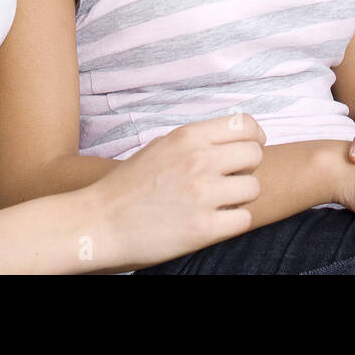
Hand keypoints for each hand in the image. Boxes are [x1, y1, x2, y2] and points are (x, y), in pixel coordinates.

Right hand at [90, 113, 264, 268]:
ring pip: (253, 188)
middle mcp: (198, 160)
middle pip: (255, 155)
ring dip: (240, 198)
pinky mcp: (202, 229)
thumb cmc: (130, 184)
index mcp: (188, 136)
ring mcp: (202, 195)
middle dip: (247, 169)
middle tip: (230, 180)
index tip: (248, 150)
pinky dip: (233, 222)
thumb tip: (237, 138)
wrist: (99, 223)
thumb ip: (199, 140)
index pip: (246, 126)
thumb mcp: (163, 146)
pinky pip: (244, 220)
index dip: (254, 138)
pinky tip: (214, 222)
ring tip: (219, 203)